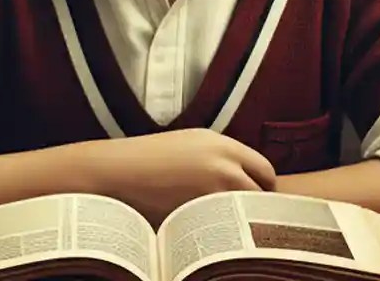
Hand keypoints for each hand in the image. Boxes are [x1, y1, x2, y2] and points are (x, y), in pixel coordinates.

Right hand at [79, 128, 276, 226]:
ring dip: (240, 221)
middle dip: (255, 206)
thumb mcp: (189, 144)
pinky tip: (209, 236)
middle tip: (244, 217)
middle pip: (262, 193)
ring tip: (228, 229)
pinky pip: (223, 229)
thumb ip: (221, 158)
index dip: (263, 187)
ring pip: (245, 213)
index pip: (265, 169)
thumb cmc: (147, 159)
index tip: (255, 198)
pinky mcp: (198, 214)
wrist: (113, 172)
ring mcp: (212, 190)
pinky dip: (221, 234)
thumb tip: (245, 180)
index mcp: (222, 144)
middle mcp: (223, 164)